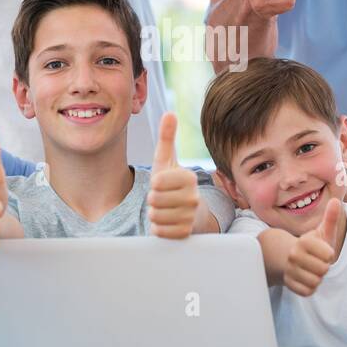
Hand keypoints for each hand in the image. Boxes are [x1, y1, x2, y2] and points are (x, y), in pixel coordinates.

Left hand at [147, 113, 199, 238]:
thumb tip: (169, 113)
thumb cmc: (173, 183)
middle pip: (154, 200)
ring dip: (155, 214)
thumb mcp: (167, 160)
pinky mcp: (186, 233)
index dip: (154, 184)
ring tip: (165, 209)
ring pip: (156, 216)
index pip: (157, 182)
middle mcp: (194, 197)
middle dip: (153, 200)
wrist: (190, 211)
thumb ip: (167, 137)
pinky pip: (160, 232)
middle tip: (162, 198)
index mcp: (189, 177)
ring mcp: (191, 217)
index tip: (161, 184)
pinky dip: (158, 228)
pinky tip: (166, 222)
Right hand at [284, 198, 341, 296]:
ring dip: (317, 278)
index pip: (328, 256)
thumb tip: (336, 200)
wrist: (287, 257)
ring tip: (311, 269)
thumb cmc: (311, 245)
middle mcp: (294, 255)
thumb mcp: (321, 232)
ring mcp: (289, 270)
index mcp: (304, 241)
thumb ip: (330, 218)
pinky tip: (305, 278)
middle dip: (324, 267)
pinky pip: (308, 291)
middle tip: (317, 261)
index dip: (329, 255)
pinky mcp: (288, 284)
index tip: (323, 251)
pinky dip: (310, 287)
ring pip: (315, 281)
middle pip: (323, 270)